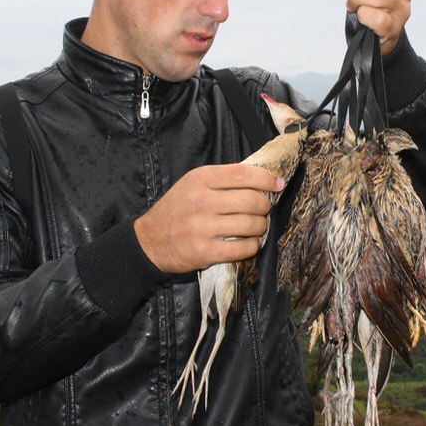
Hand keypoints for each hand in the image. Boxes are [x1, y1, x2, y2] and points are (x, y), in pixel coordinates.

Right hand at [133, 164, 283, 273]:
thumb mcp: (193, 184)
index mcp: (200, 179)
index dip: (266, 179)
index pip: (243, 174)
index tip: (277, 184)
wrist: (148, 241)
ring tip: (255, 227)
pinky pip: (243, 248)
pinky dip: (252, 246)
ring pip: (251, 225)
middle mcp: (201, 201)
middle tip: (262, 210)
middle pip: (252, 200)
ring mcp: (202, 227)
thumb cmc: (177, 210)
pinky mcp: (204, 252)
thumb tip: (263, 179)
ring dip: (260, 227)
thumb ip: (223, 179)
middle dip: (265, 206)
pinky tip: (248, 243)